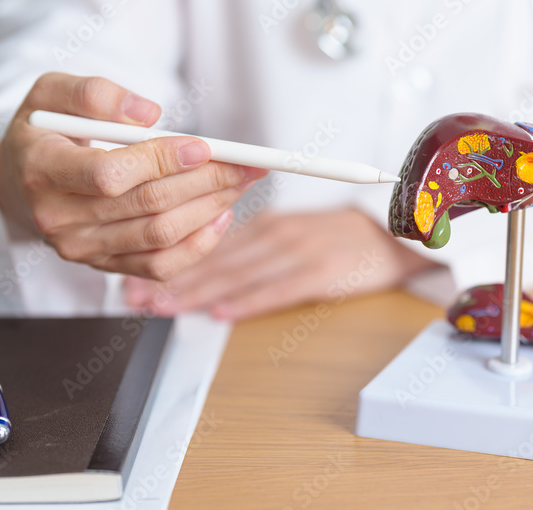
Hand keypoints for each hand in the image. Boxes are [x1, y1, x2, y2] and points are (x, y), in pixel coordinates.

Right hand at [0, 73, 266, 280]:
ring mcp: (81, 248)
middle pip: (147, 206)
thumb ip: (93, 93)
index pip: (110, 175)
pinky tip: (221, 215)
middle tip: (247, 163)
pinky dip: (199, 244)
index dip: (162, 161)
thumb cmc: (45, 130)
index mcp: (41, 169)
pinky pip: (160, 266)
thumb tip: (147, 114)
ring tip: (241, 181)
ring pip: (160, 236)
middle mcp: (58, 218)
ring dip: (211, 208)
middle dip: (206, 182)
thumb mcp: (52, 92)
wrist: (19, 179)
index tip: (204, 146)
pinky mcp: (104, 265)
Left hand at [122, 208, 441, 319]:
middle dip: (171, 278)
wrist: (396, 239)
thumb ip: (252, 247)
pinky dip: (249, 300)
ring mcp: (300, 250)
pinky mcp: (323, 270)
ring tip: (163, 307)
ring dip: (197, 291)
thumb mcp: (294, 232)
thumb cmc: (340, 239)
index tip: (136, 276)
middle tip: (136, 297)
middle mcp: (278, 232)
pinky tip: (222, 311)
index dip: (170, 260)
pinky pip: (279, 287)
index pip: (209, 244)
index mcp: (268, 222)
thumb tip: (202, 269)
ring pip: (238, 272)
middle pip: (216, 258)